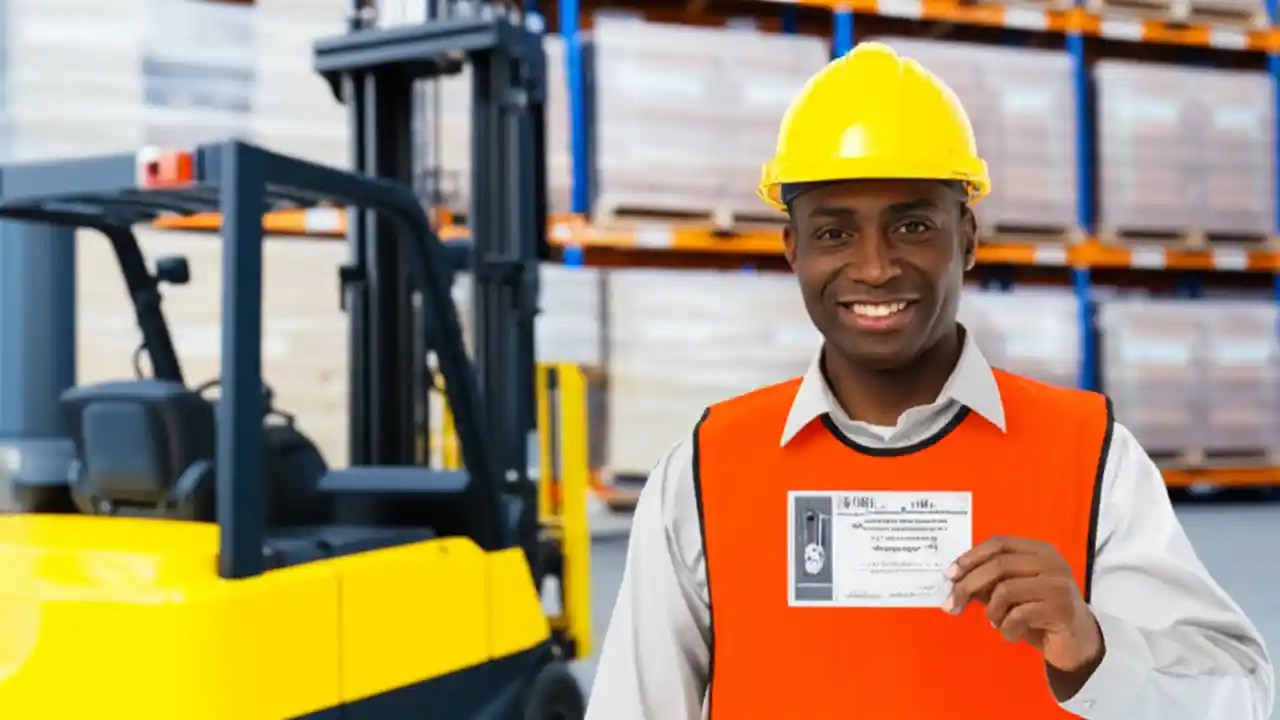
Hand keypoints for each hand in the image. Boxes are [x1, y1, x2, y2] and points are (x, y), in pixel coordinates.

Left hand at [943, 536, 1103, 681]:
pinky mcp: (1061, 609)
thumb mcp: (1011, 594)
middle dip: (968, 585)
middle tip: (952, 605)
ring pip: (1006, 590)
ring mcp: (1058, 584)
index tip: (949, 575)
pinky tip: (1012, 634)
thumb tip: (953, 579)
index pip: (999, 543)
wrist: (1077, 643)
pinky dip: (1007, 629)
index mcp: (1039, 550)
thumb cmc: (1039, 614)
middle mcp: (1051, 562)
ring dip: (992, 612)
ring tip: (997, 623)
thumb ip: (988, 583)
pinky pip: (1018, 615)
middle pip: (999, 564)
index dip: (970, 557)